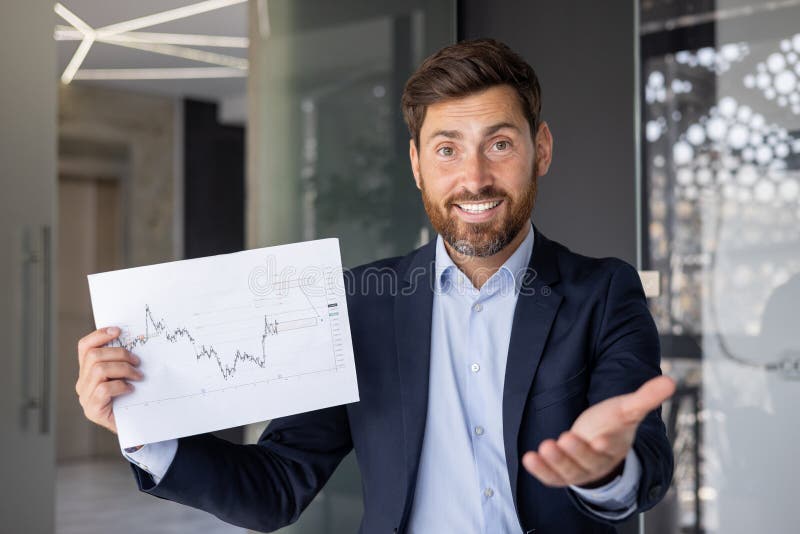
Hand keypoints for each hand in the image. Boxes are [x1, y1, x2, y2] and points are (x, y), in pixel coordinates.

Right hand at [76, 327, 142, 433]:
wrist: (132, 426)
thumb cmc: (130, 398)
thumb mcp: (124, 375)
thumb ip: (121, 361)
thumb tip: (134, 340)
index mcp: (87, 370)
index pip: (84, 346)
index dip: (99, 335)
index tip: (118, 330)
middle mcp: (82, 382)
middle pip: (94, 356)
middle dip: (120, 354)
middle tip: (137, 362)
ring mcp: (85, 397)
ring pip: (99, 370)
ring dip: (123, 369)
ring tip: (138, 376)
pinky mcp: (92, 410)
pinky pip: (103, 389)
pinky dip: (120, 386)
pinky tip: (130, 390)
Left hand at [522, 375, 674, 487]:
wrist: (600, 444)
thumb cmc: (613, 425)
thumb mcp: (627, 409)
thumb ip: (646, 397)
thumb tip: (670, 381)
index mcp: (615, 446)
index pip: (610, 448)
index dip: (604, 445)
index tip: (599, 440)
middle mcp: (597, 462)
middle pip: (587, 461)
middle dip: (575, 452)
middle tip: (563, 439)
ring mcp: (579, 470)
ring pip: (567, 471)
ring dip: (554, 462)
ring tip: (543, 447)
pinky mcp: (562, 474)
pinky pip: (551, 476)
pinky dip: (540, 469)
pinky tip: (529, 457)